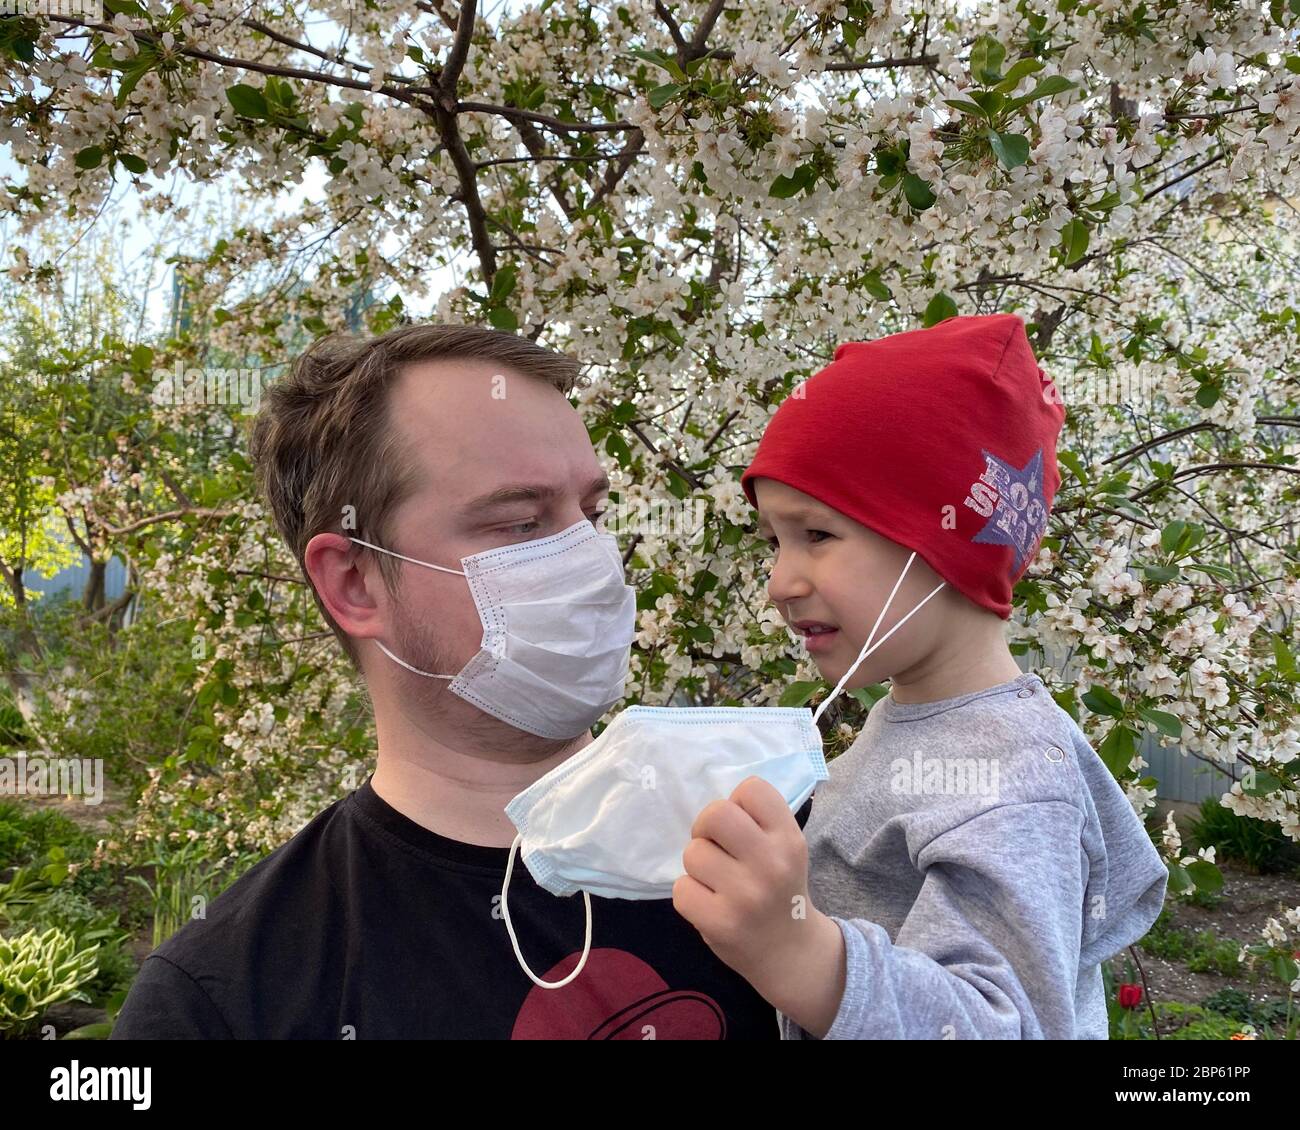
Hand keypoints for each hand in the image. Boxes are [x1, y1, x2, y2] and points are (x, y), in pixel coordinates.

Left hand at [672, 776, 846, 1036]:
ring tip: (717, 879)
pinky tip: (709, 903)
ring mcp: (745, 895)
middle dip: (706, 826)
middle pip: (716, 813)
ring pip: (693, 852)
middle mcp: (771, 864)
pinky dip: (690, 894)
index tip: (742, 825)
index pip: (752, 789)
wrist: (790, 953)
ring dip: (698, 864)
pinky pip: (681, 889)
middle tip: (715, 845)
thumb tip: (716, 805)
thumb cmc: (780, 890)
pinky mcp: (720, 923)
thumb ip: (759, 822)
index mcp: (789, 840)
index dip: (738, 803)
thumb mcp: (787, 849)